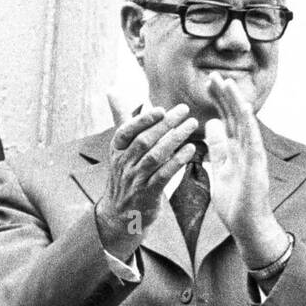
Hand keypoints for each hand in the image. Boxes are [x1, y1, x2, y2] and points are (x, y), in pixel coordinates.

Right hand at [96, 104, 198, 257]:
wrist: (119, 215)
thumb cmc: (125, 176)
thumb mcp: (120, 148)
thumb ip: (121, 119)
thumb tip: (113, 90)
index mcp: (116, 150)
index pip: (126, 131)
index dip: (143, 120)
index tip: (161, 109)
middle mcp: (123, 164)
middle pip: (145, 140)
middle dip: (166, 124)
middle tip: (184, 110)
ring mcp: (135, 180)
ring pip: (155, 156)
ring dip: (175, 139)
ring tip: (191, 125)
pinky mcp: (148, 194)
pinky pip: (164, 175)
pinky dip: (177, 161)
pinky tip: (191, 150)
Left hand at [206, 74, 286, 266]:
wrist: (248, 227)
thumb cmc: (236, 204)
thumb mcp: (220, 170)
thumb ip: (218, 149)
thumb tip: (211, 126)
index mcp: (236, 149)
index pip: (226, 119)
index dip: (218, 100)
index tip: (207, 83)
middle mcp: (246, 149)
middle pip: (234, 116)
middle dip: (224, 95)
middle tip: (213, 75)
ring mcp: (253, 156)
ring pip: (245, 123)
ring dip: (236, 102)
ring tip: (227, 82)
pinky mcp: (256, 165)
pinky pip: (252, 139)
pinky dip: (248, 122)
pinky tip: (243, 106)